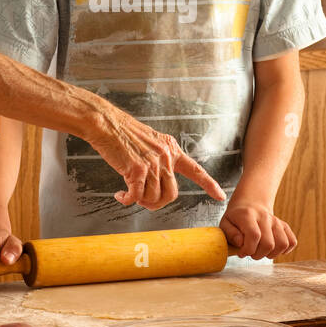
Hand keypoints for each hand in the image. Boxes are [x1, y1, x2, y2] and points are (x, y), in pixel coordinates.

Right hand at [88, 103, 226, 209]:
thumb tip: (157, 183)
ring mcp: (152, 163)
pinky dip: (127, 200)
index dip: (209, 184)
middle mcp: (165, 156)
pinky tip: (120, 196)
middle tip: (142, 200)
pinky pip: (136, 196)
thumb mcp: (150, 142)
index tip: (220, 196)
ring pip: (154, 198)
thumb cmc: (122, 133)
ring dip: (140, 201)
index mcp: (171, 149)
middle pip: (171, 194)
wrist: (106, 123)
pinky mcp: (137, 169)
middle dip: (157, 203)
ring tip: (128, 193)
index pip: (195, 169)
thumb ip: (159, 159)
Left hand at [220, 202, 296, 259]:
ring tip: (261, 251)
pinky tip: (272, 249)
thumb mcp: (225, 223)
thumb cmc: (235, 218)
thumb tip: (241, 243)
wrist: (249, 204)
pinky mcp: (284, 226)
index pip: (254, 235)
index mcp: (248, 215)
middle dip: (258, 255)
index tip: (241, 253)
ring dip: (271, 254)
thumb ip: (230, 234)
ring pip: (282, 244)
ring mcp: (276, 221)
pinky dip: (284, 250)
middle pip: (268, 243)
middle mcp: (265, 217)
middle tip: (250, 252)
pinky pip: (292, 242)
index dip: (248, 249)